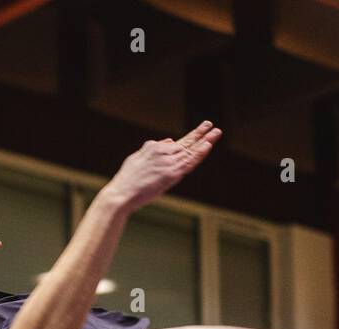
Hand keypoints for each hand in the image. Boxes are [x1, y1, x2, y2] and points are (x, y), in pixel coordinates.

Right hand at [103, 120, 221, 211]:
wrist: (121, 193)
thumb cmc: (126, 181)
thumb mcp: (137, 159)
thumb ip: (153, 149)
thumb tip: (170, 140)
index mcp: (153, 147)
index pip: (176, 143)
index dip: (190, 138)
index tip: (199, 133)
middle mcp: (162, 151)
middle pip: (185, 142)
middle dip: (200, 133)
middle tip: (211, 125)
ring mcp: (168, 162)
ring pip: (190, 150)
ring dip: (205, 140)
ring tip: (217, 132)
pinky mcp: (171, 173)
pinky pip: (189, 162)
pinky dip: (200, 153)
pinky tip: (208, 145)